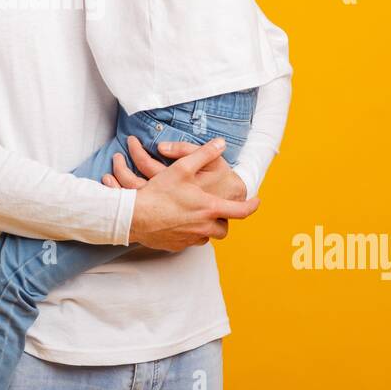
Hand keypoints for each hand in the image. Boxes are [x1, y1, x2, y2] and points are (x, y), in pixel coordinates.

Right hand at [125, 138, 260, 251]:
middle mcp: (204, 226)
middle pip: (224, 229)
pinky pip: (190, 241)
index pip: (241, 211)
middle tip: (218, 211)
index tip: (256, 201)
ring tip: (198, 216)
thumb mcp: (182, 168)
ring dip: (206, 227)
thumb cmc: (159, 193)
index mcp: (209, 207)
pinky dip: (190, 233)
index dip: (252, 206)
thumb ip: (204, 154)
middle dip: (224, 220)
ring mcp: (190, 238)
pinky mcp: (177, 246)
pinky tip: (180, 223)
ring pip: (207, 237)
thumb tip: (220, 143)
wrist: (134, 216)